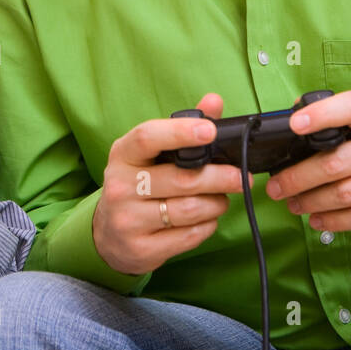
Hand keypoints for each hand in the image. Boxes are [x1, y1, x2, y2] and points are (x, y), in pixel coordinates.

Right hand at [92, 93, 250, 275]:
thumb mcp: (151, 154)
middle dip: (219, 177)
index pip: (148, 137)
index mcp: (123, 155)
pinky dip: (207, 225)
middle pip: (181, 179)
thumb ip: (184, 127)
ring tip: (222, 199)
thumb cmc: (137, 185)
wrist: (107, 235)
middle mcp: (120, 186)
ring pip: (189, 210)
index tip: (211, 131)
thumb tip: (214, 101)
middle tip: (243, 177)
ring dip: (216, 204)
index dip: (181, 132)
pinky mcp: (141, 248)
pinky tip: (206, 218)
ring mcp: (128, 220)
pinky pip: (189, 236)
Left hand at [265, 91, 350, 230]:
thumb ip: (347, 117)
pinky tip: (317, 219)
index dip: (322, 114)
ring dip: (312, 202)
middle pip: (339, 163)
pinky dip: (335, 221)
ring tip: (293, 203)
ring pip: (346, 194)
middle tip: (277, 186)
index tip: (294, 124)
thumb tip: (297, 116)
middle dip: (299, 177)